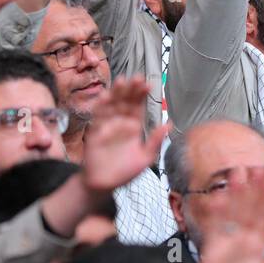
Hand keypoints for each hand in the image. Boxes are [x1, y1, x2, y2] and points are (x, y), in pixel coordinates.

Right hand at [82, 77, 171, 192]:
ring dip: (116, 93)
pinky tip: (105, 96)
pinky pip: (97, 117)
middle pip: (125, 102)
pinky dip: (100, 106)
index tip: (148, 85)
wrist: (104, 184)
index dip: (142, 95)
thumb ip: (155, 141)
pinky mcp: (95, 132)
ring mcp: (107, 126)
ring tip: (121, 81)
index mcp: (133, 127)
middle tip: (136, 77)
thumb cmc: (125, 172)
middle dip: (130, 89)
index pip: (138, 107)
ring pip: (111, 105)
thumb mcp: (145, 158)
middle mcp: (120, 123)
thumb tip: (168, 124)